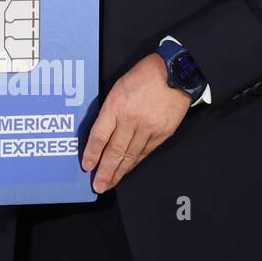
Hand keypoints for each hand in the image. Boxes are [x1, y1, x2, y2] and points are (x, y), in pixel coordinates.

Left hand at [81, 54, 190, 193]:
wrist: (175, 74)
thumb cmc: (142, 77)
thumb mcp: (117, 88)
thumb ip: (109, 110)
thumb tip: (100, 133)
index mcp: (116, 105)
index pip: (100, 134)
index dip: (92, 153)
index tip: (86, 166)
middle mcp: (131, 119)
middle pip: (115, 150)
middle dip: (105, 171)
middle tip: (98, 186)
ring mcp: (148, 128)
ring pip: (130, 155)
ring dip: (119, 172)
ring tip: (110, 184)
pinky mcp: (162, 134)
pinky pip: (145, 152)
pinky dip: (134, 163)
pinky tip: (127, 171)